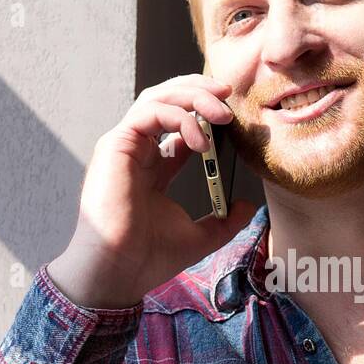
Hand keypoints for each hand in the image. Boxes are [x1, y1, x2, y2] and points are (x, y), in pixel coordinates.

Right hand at [47, 74, 256, 308]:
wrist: (120, 271)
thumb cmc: (148, 257)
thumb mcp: (201, 236)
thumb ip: (225, 220)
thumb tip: (248, 206)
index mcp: (154, 167)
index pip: (179, 124)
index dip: (205, 114)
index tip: (233, 119)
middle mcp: (138, 151)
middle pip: (166, 100)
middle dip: (199, 92)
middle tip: (229, 97)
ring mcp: (125, 146)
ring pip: (157, 97)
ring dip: (194, 98)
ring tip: (223, 114)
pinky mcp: (115, 146)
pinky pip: (149, 112)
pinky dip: (179, 117)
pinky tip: (201, 142)